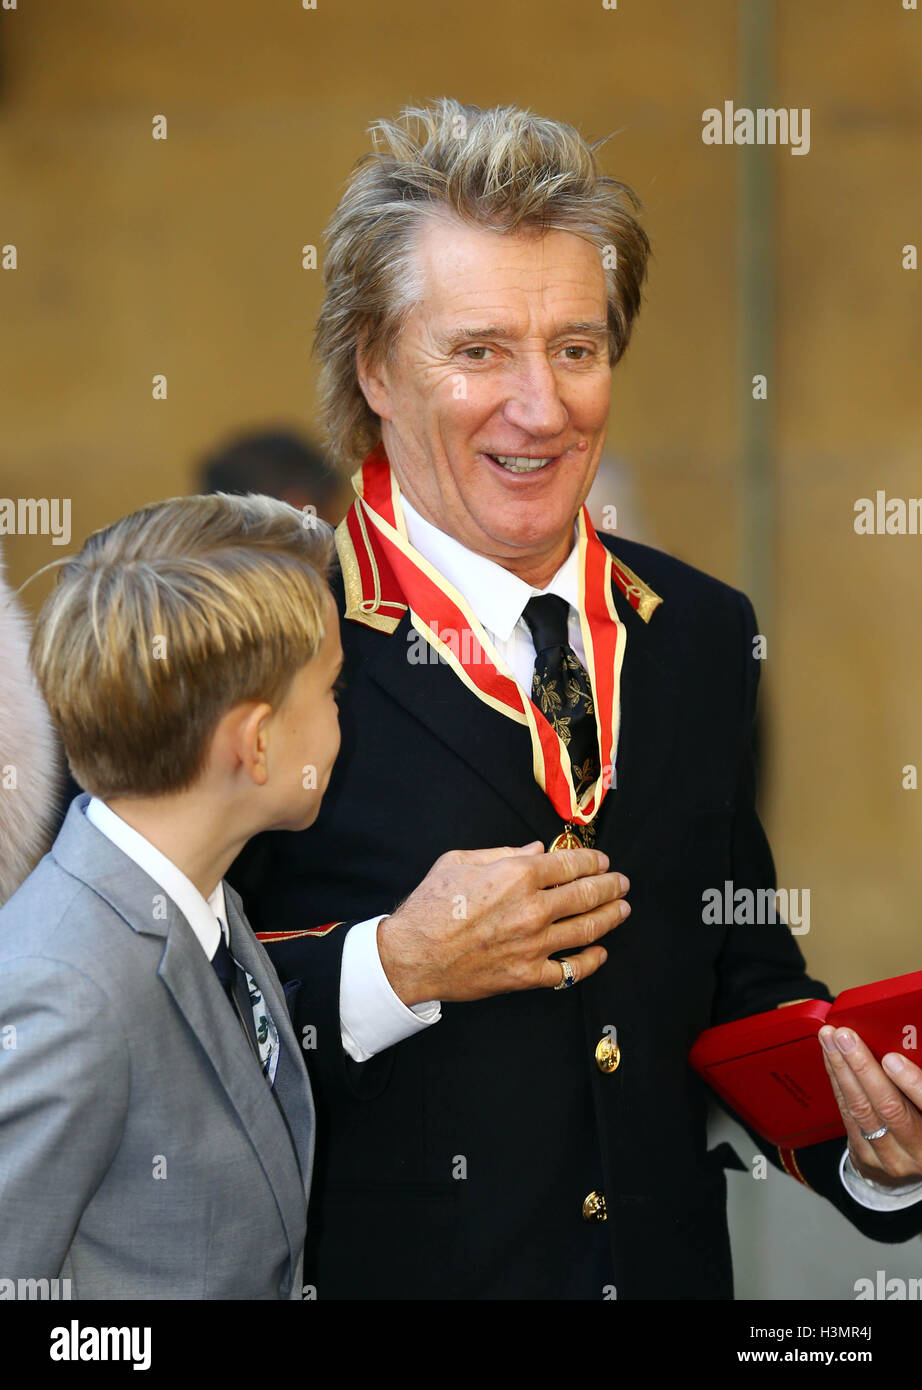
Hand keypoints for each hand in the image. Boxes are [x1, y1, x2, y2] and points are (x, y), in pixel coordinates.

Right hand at [377, 841, 629, 1005]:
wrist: (413, 956)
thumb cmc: (431, 905)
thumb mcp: (460, 861)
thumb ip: (503, 852)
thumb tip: (537, 849)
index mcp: (517, 875)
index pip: (570, 863)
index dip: (592, 861)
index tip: (602, 862)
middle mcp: (533, 909)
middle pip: (587, 894)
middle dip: (610, 886)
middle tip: (621, 883)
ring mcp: (534, 944)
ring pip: (587, 929)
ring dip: (610, 917)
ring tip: (622, 909)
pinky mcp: (528, 974)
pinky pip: (571, 970)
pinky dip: (591, 961)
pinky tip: (600, 952)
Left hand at [819, 1026, 921, 1187]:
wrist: (908, 1169)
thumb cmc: (921, 1123)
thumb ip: (917, 1085)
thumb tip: (902, 1048)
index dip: (911, 1083)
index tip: (892, 1059)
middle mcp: (917, 1152)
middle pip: (888, 1107)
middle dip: (863, 1066)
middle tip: (846, 1037)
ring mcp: (890, 1158)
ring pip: (861, 1109)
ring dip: (842, 1069)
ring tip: (831, 1039)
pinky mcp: (865, 1157)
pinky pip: (847, 1114)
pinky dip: (837, 1082)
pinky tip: (831, 1060)